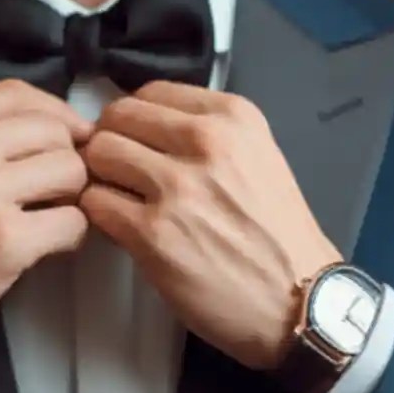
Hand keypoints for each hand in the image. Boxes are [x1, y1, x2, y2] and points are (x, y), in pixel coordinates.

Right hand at [0, 80, 92, 392]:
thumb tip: (40, 130)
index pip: (18, 93)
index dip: (56, 115)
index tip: (66, 140)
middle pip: (53, 130)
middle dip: (65, 161)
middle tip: (55, 193)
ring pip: (70, 171)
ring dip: (71, 198)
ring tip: (48, 219)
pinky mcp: (4, 241)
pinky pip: (72, 222)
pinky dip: (70, 237)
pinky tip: (47, 248)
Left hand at [80, 81, 341, 372]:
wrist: (299, 300)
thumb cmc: (276, 235)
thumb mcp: (258, 157)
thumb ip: (207, 134)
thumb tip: (142, 127)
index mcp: (232, 117)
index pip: (150, 92)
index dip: (134, 120)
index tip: (139, 145)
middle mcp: (205, 141)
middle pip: (116, 118)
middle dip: (110, 145)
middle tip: (120, 175)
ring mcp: (177, 187)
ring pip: (98, 156)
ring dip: (100, 179)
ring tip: (120, 201)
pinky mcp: (153, 233)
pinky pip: (94, 204)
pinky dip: (99, 215)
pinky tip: (121, 229)